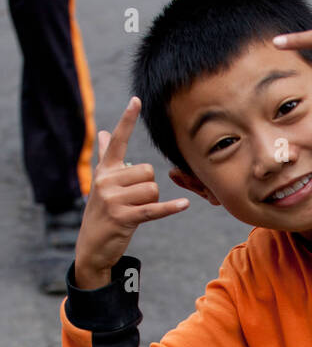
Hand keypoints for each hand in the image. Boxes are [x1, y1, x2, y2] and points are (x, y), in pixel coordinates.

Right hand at [74, 97, 188, 288]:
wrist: (92, 246)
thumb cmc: (101, 212)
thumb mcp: (101, 182)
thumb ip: (105, 157)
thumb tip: (102, 132)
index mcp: (104, 170)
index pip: (118, 140)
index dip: (127, 120)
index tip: (137, 100)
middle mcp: (106, 181)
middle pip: (147, 172)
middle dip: (149, 187)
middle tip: (135, 201)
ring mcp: (113, 200)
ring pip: (152, 189)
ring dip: (152, 201)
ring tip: (137, 210)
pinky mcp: (124, 218)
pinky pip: (153, 209)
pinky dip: (170, 208)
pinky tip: (184, 204)